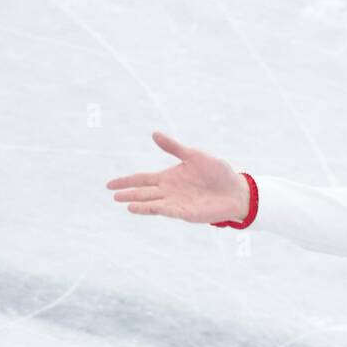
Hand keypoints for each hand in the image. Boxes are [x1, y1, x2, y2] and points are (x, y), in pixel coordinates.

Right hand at [106, 131, 249, 223]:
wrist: (236, 190)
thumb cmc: (218, 173)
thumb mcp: (194, 155)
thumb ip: (174, 148)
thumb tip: (154, 134)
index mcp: (169, 177)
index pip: (143, 179)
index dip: (127, 181)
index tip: (111, 184)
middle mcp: (170, 191)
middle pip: (144, 192)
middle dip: (128, 192)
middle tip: (112, 195)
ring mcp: (176, 202)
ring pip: (152, 203)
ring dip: (138, 203)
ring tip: (124, 203)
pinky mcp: (185, 212)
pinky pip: (165, 210)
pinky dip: (152, 209)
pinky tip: (141, 208)